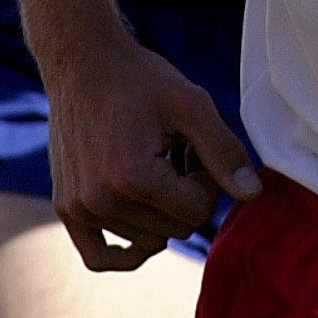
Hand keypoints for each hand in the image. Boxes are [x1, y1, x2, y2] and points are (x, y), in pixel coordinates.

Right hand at [45, 35, 260, 271]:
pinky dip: (126, 252)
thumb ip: (223, 151)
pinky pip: (99, 256)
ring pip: (147, 239)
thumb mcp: (190, 104)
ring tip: (154, 161)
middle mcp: (101, 201)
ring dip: (159, 208)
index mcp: (133, 178)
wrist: (83, 60)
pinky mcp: (66, 208)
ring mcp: (79, 208)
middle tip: (176, 151)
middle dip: (185, 194)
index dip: (207, 178)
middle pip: (175, 230)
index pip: (198, 212)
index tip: (194, 145)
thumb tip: (252, 195)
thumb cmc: (140, 78)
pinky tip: (145, 235)